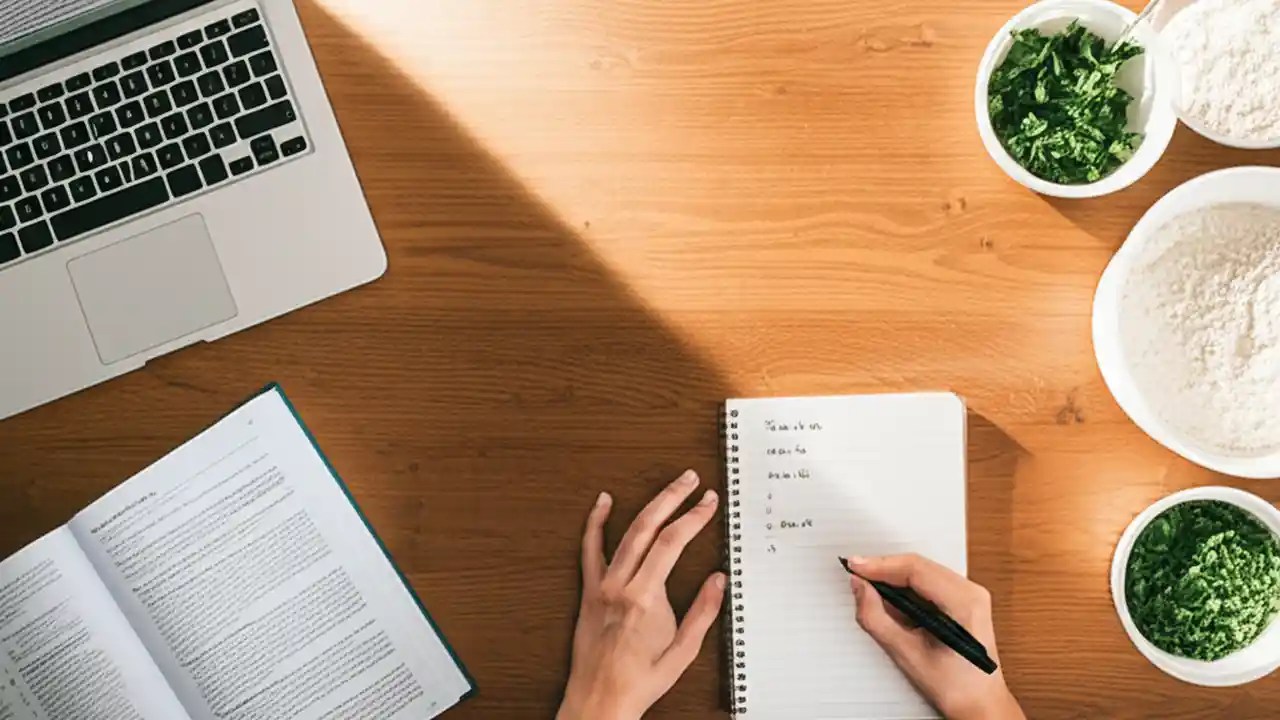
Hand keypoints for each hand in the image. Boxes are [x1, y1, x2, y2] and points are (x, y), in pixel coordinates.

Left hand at [557, 470, 725, 719]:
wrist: (599, 701)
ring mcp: (601, 586)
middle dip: (673, 498)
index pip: (673, 543)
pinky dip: (596, 523)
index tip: (708, 502)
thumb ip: (702, 613)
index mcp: (645, 599)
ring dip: (648, 505)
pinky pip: (590, 550)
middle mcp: (620, 586)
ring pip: (625, 533)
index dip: (693, 517)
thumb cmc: (640, 682)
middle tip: (690, 480)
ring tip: (666, 487)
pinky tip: (603, 503)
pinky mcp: (589, 591)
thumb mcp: (682, 653)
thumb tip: (717, 579)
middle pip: (649, 528)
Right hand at [848, 554, 1024, 719]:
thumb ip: (876, 617)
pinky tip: (888, 595)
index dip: (880, 565)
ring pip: (922, 571)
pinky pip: (928, 581)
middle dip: (884, 568)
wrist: (978, 703)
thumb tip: (860, 588)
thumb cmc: (956, 686)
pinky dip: (905, 585)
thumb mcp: (906, 653)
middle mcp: (971, 592)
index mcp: (964, 603)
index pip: (915, 569)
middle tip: (857, 574)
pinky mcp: (963, 599)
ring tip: (868, 585)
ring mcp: (970, 594)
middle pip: (918, 565)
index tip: (856, 567)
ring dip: (893, 576)